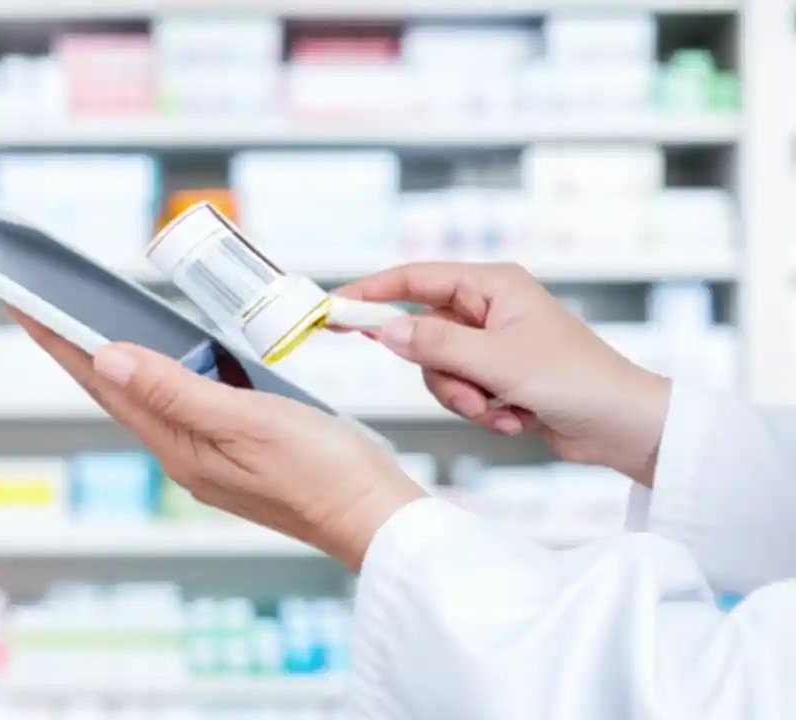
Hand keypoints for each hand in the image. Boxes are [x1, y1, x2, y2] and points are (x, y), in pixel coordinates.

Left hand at [9, 310, 424, 570]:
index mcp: (179, 448)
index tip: (23, 304)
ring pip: (147, 396)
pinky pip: (182, 403)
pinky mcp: (235, 450)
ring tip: (82, 324)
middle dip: (75, 347)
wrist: (376, 516)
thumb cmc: (325, 472)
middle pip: (116, 391)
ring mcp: (208, 455)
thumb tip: (109, 357)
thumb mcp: (248, 421)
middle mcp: (184, 455)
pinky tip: (162, 357)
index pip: (104, 385)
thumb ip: (176, 391)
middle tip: (39, 306)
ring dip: (113, 359)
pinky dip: (160, 373)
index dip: (62, 342)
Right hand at [338, 262, 670, 485]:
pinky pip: (460, 391)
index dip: (371, 292)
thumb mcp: (497, 361)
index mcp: (493, 285)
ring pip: (437, 369)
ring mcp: (492, 344)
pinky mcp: (497, 376)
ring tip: (503, 409)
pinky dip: (481, 410)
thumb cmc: (576, 380)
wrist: (623, 426)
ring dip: (464, 398)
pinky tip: (516, 417)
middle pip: (422, 334)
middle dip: (442, 373)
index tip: (333, 308)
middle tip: (472, 392)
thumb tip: (385, 330)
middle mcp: (489, 309)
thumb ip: (434, 343)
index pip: (415, 279)